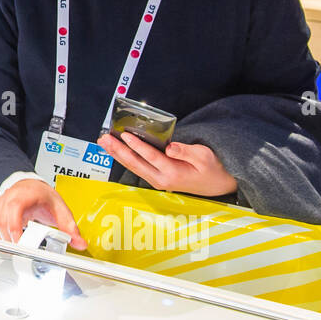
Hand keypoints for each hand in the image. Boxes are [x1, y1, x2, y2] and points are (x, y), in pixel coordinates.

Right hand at [0, 177, 85, 249]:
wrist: (29, 186)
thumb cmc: (41, 195)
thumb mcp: (59, 208)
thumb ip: (70, 226)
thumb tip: (80, 243)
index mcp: (24, 195)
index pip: (14, 210)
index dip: (16, 230)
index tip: (23, 245)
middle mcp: (8, 199)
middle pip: (3, 222)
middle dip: (13, 241)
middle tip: (24, 253)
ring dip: (8, 242)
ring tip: (21, 250)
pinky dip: (3, 240)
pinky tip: (14, 244)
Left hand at [98, 133, 237, 197]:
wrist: (216, 184)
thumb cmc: (211, 168)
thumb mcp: (204, 156)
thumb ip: (186, 152)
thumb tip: (170, 147)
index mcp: (173, 173)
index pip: (150, 157)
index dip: (136, 145)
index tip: (124, 135)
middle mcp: (161, 179)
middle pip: (135, 163)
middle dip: (118, 150)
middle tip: (104, 138)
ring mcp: (157, 180)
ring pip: (133, 167)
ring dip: (117, 154)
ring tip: (104, 142)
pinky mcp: (156, 178)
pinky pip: (137, 167)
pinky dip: (124, 157)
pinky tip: (115, 150)